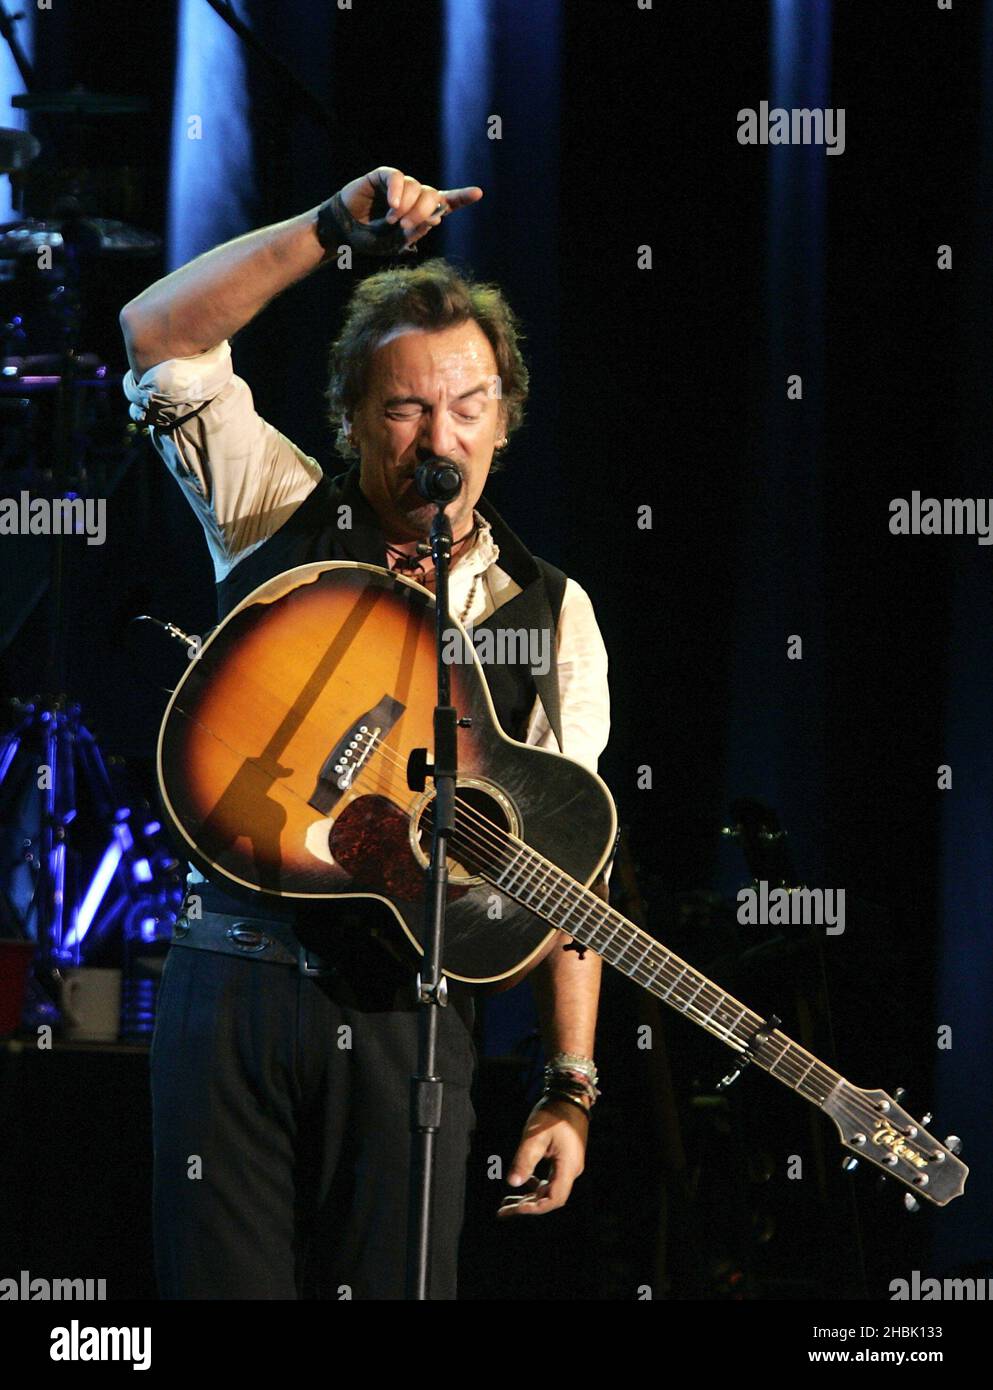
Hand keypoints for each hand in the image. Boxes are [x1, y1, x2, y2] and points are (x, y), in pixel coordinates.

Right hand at [338, 166, 482, 247]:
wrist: (344, 232)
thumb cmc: (370, 240)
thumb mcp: (395, 243)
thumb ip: (416, 232)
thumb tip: (437, 218)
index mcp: (421, 213)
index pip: (446, 203)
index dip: (462, 198)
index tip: (478, 193)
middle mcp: (414, 196)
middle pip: (432, 196)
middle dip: (423, 212)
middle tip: (405, 228)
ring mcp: (399, 185)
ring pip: (416, 187)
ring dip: (407, 207)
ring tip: (392, 222)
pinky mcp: (383, 176)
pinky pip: (397, 177)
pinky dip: (397, 192)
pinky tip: (392, 206)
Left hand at [497, 1098, 587, 1217]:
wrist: (570, 1097)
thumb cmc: (553, 1114)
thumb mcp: (535, 1136)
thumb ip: (524, 1160)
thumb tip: (512, 1183)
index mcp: (568, 1167)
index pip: (553, 1200)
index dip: (533, 1208)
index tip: (512, 1209)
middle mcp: (572, 1170)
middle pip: (550, 1198)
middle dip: (526, 1206)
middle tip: (502, 1211)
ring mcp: (570, 1165)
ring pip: (549, 1190)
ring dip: (530, 1196)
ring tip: (507, 1201)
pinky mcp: (565, 1160)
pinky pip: (551, 1180)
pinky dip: (536, 1185)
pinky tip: (524, 1181)